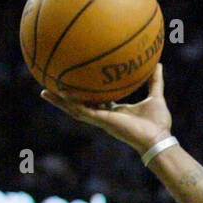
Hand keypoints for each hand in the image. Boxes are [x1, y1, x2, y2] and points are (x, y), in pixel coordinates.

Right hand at [40, 63, 171, 156]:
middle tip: (51, 86)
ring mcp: (101, 119)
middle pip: (80, 105)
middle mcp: (104, 115)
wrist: (158, 139)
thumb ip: (155, 81)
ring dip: (59, 101)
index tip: (76, 83)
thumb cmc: (158, 123)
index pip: (95, 101)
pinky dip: (69, 103)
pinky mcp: (101, 121)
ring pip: (75, 109)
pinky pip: (81, 111)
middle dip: (65, 97)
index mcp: (114, 111)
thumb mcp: (155, 96)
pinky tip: (58, 94)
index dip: (85, 92)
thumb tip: (158, 63)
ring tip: (44, 91)